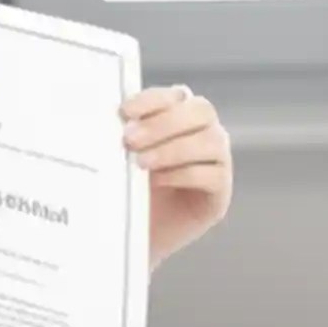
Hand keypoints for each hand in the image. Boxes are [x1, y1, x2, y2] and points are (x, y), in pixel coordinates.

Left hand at [121, 85, 233, 271]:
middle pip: (201, 111)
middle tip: (130, 139)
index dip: (152, 99)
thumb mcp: (119, 154)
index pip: (176, 95)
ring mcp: (217, 160)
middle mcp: (204, 132)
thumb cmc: (124, 184)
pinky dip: (183, 174)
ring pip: (210, 141)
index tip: (124, 111)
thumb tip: (107, 115)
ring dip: (172, 149)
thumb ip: (122, 132)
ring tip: (140, 163)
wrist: (130, 231)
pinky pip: (213, 174)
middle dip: (163, 123)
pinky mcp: (220, 191)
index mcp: (180, 114)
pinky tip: (157, 181)